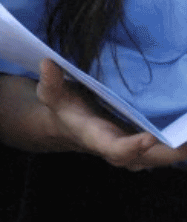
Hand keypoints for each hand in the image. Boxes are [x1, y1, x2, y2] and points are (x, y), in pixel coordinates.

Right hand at [36, 59, 186, 169]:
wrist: (72, 124)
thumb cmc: (64, 107)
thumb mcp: (51, 94)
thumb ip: (50, 81)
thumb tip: (48, 62)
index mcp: (98, 138)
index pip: (116, 150)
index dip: (132, 147)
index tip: (148, 137)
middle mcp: (122, 150)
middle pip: (152, 159)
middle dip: (173, 151)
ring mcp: (138, 150)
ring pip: (166, 156)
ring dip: (183, 146)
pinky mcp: (149, 144)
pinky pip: (170, 147)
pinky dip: (183, 139)